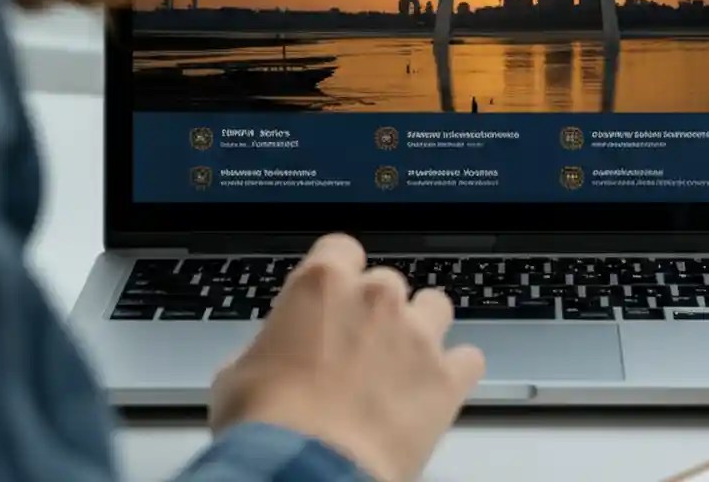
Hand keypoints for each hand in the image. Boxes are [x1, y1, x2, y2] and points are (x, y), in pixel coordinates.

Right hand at [209, 233, 485, 481]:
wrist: (306, 469)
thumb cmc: (265, 422)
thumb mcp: (239, 373)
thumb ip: (270, 347)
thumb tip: (273, 358)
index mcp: (322, 284)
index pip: (341, 248)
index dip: (338, 274)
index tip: (332, 297)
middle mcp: (376, 298)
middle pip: (387, 283)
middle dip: (375, 310)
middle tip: (357, 348)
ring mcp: (418, 335)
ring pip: (436, 307)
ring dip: (421, 328)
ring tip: (402, 363)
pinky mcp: (447, 378)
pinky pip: (469, 359)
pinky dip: (456, 371)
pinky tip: (436, 389)